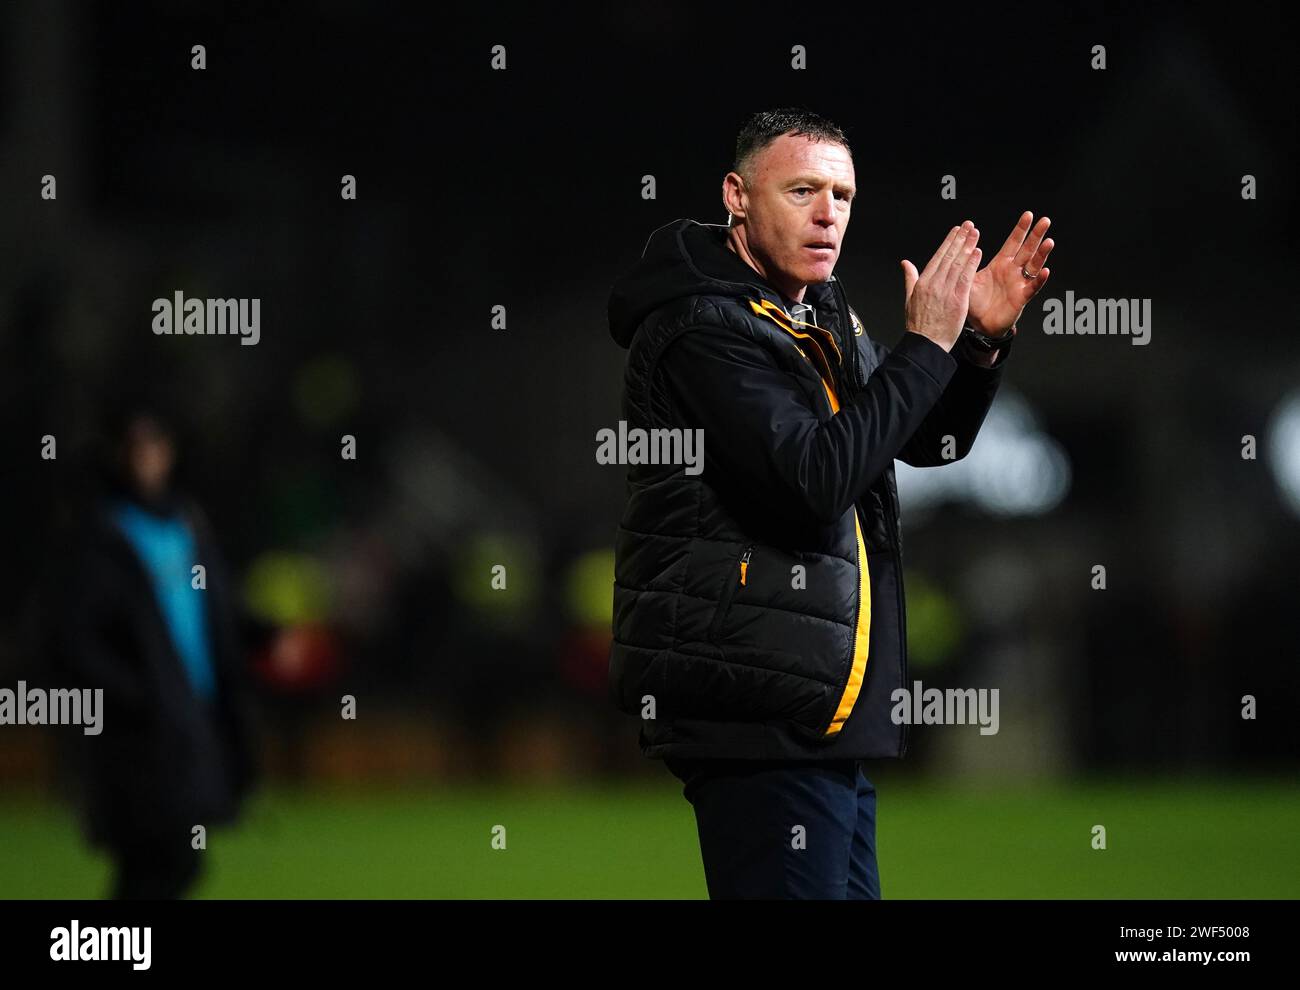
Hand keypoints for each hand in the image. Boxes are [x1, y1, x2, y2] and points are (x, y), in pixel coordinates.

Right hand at [901, 221, 981, 352]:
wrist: (926, 343)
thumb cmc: (918, 325)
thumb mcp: (909, 299)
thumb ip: (910, 278)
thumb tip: (905, 263)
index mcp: (923, 282)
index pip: (938, 256)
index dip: (948, 242)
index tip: (956, 230)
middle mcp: (934, 284)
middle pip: (949, 256)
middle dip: (960, 238)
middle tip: (969, 225)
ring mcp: (946, 291)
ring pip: (958, 264)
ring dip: (968, 246)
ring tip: (975, 233)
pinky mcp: (957, 300)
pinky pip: (966, 278)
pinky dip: (972, 264)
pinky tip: (977, 252)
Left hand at [968, 211, 1053, 334]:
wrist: (978, 323)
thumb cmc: (975, 301)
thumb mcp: (969, 278)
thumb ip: (968, 263)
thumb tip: (965, 245)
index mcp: (1001, 263)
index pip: (1013, 242)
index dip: (1021, 229)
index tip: (1028, 215)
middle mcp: (1013, 271)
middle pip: (1028, 249)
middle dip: (1036, 235)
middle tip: (1045, 221)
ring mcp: (1019, 283)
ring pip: (1034, 265)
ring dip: (1042, 254)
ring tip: (1049, 242)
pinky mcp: (1021, 297)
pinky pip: (1032, 287)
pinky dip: (1039, 280)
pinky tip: (1045, 271)